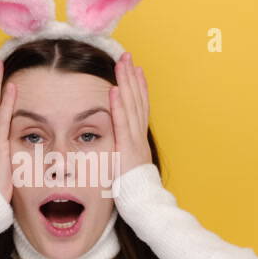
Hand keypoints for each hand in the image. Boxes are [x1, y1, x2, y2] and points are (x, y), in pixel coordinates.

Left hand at [109, 52, 152, 177]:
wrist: (142, 202)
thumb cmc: (133, 189)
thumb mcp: (128, 166)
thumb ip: (124, 154)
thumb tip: (118, 148)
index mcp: (139, 139)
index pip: (140, 107)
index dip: (139, 87)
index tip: (136, 70)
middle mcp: (139, 135)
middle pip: (138, 100)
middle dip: (132, 77)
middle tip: (128, 57)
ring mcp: (134, 140)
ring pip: (131, 106)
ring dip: (126, 83)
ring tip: (122, 65)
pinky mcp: (127, 147)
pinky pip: (122, 123)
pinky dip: (119, 105)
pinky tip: (114, 89)